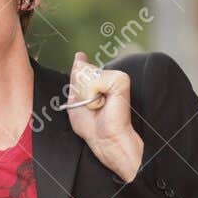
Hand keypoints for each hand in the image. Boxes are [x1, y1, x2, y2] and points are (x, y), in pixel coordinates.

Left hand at [65, 51, 142, 179]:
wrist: (104, 140)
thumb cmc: (91, 125)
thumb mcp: (75, 99)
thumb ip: (76, 79)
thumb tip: (80, 57)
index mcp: (99, 78)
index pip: (78, 67)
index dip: (76, 85)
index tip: (89, 103)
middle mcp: (110, 74)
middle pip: (79, 70)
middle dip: (79, 92)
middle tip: (92, 107)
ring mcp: (117, 76)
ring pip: (85, 75)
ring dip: (85, 96)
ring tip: (97, 107)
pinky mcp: (121, 80)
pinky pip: (94, 82)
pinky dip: (92, 98)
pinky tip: (102, 105)